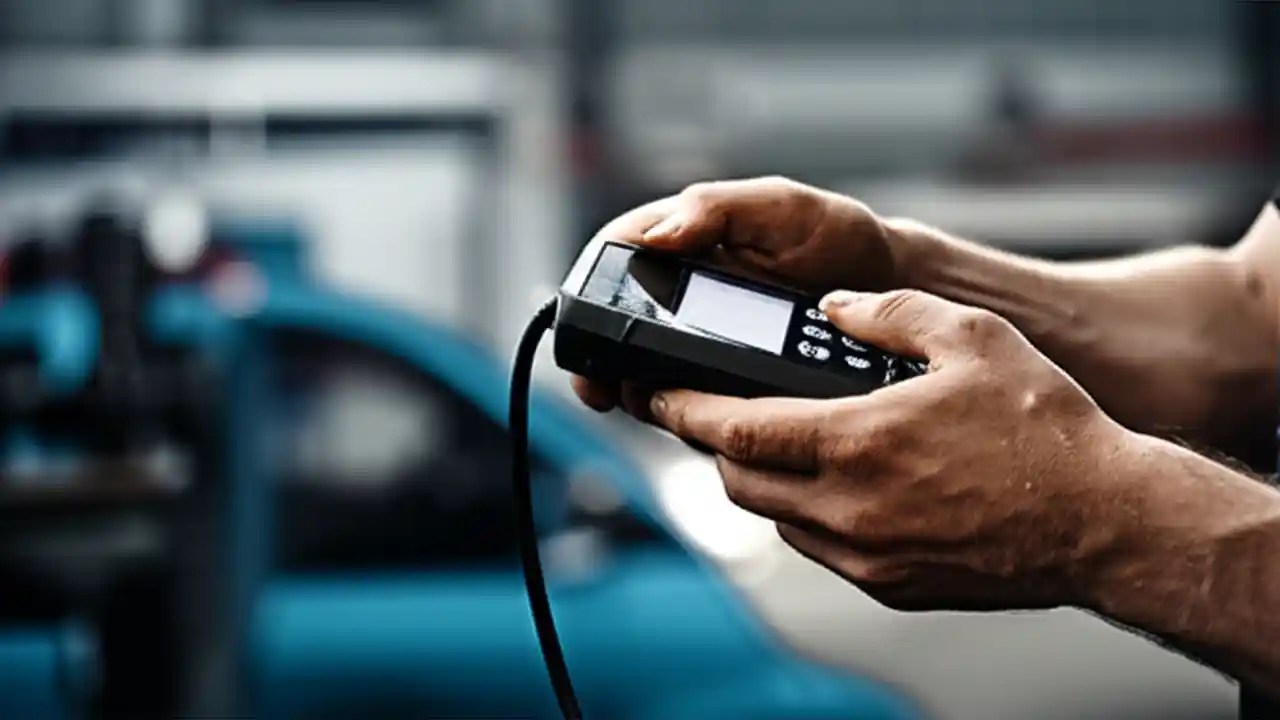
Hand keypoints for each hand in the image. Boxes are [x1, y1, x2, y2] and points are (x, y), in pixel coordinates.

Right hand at [571, 176, 898, 413]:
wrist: (894, 291)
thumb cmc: (838, 239)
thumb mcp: (781, 207)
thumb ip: (717, 209)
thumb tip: (654, 236)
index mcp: (687, 238)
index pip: (616, 257)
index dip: (590, 291)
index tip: (584, 327)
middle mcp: (686, 291)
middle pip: (620, 325)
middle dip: (603, 357)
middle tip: (605, 386)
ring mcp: (705, 339)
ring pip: (647, 369)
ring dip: (637, 389)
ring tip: (649, 404)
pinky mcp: (729, 381)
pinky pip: (693, 402)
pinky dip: (684, 414)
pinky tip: (693, 421)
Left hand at [647, 289, 1139, 610]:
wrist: (1105, 520)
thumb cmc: (1045, 430)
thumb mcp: (970, 337)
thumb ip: (889, 312)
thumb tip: (838, 306)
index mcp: (856, 442)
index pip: (733, 429)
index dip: (685, 409)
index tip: (659, 394)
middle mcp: (848, 508)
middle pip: (738, 480)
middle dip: (714, 445)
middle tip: (712, 413)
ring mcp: (866, 555)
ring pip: (775, 519)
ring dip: (759, 481)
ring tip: (772, 444)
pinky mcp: (890, 586)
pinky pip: (818, 548)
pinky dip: (805, 514)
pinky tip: (833, 484)